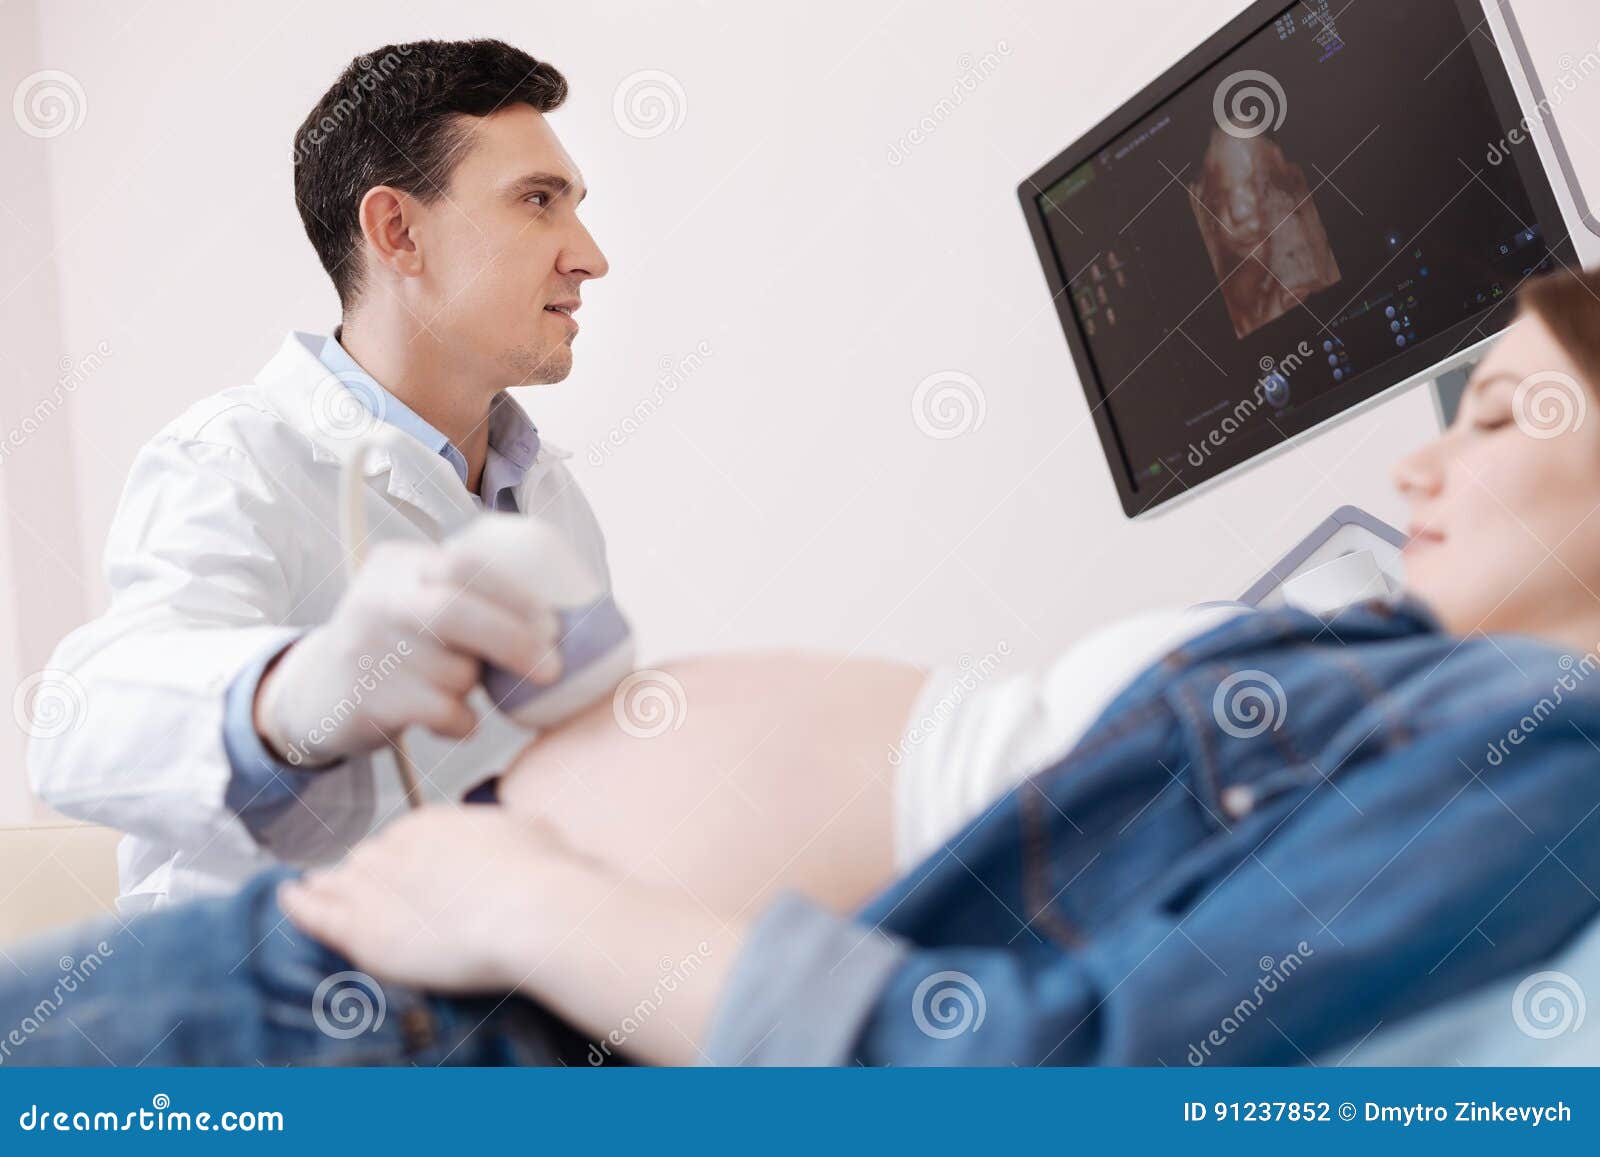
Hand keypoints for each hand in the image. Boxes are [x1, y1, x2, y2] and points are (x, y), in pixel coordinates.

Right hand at [255, 530, 562, 764]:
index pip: (464, 564)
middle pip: (457, 612)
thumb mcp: (414, 602)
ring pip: (454, 671)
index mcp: (397, 564)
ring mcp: (366, 649)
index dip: (516, 595)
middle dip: (515, 641)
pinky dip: (462, 722)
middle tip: (552, 670)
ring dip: (473, 688)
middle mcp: (376, 599)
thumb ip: (467, 597)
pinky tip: (451, 720)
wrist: (313, 694)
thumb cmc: (394, 647)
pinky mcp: (365, 698)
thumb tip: (556, 621)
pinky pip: (441, 712)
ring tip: (457, 689)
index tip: (553, 624)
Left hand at [277, 805, 585, 993]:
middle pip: (367, 862)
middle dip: (369, 879)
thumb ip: (504, 834)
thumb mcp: (530, 831)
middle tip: (377, 898)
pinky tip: (289, 897)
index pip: (400, 843)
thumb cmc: (543, 875)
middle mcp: (395, 847)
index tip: (411, 879)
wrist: (533, 911)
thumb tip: (513, 840)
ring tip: (314, 892)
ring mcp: (373, 887)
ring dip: (329, 889)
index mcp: (430, 823)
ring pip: (339, 884)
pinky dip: (299, 905)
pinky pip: (316, 912)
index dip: (403, 865)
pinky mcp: (361, 928)